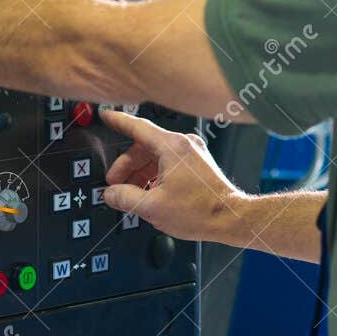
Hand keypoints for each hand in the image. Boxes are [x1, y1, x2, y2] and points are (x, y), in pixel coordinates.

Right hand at [99, 109, 250, 243]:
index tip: (105, 116)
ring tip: (131, 192)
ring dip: (140, 172)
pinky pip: (168, 162)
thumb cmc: (201, 212)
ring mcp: (193, 153)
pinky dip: (155, 174)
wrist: (231, 218)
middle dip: (126, 165)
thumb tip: (111, 194)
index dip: (117, 122)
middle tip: (114, 183)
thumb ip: (125, 198)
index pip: (137, 127)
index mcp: (172, 147)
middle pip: (144, 146)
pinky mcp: (198, 163)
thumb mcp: (152, 207)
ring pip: (156, 155)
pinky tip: (149, 191)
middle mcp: (184, 144)